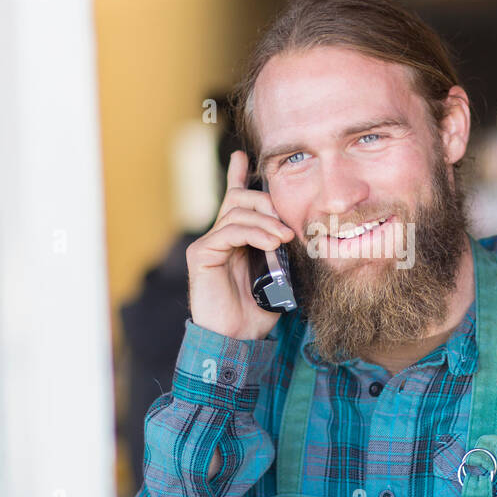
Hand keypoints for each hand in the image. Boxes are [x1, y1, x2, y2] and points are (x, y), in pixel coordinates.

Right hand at [186, 149, 295, 340]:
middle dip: (268, 204)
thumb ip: (280, 253)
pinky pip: (229, 231)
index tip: (242, 155)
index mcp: (235, 240)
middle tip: (288, 226)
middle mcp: (219, 237)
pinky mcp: (201, 254)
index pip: (235, 199)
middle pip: (241, 200)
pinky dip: (254, 234)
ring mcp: (207, 244)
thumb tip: (295, 234)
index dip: (237, 176)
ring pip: (238, 213)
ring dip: (266, 223)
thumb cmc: (257, 313)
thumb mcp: (277, 276)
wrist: (236, 340)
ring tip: (284, 239)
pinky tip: (271, 243)